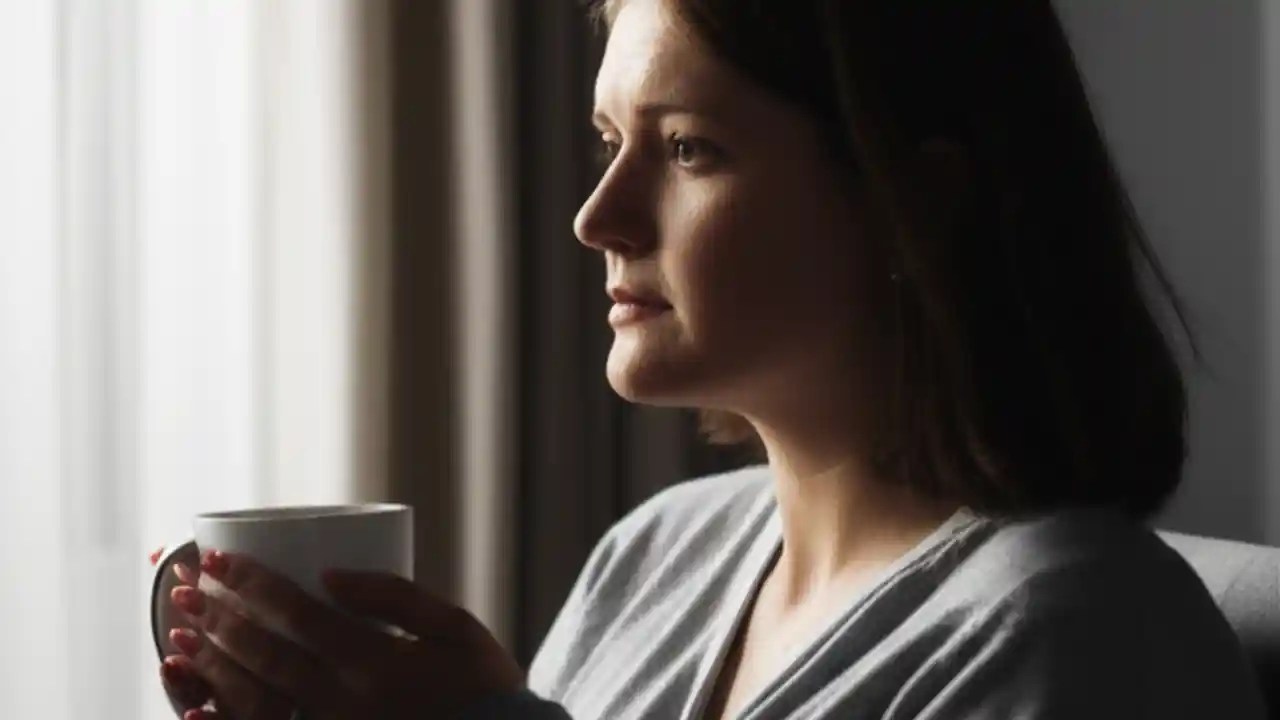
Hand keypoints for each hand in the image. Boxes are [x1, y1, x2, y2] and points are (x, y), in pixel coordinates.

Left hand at [156, 549, 524, 719]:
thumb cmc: (482, 686)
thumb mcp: (456, 627)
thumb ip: (396, 597)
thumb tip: (329, 573)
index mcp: (376, 663)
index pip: (296, 615)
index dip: (250, 584)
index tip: (217, 559)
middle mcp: (343, 704)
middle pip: (263, 656)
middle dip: (217, 619)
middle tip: (185, 590)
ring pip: (252, 700)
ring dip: (209, 667)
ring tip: (175, 637)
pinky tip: (193, 709)